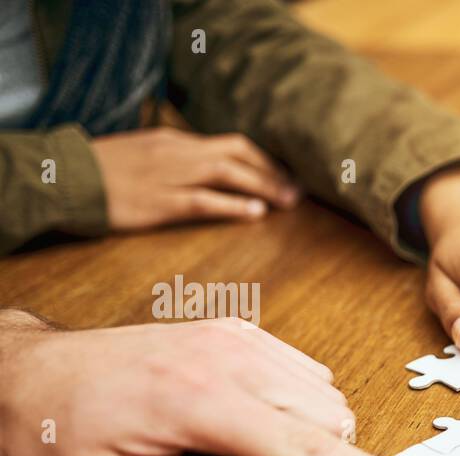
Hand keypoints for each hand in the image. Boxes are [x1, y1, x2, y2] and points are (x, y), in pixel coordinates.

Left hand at [0, 314, 451, 455]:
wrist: (26, 371)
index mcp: (201, 402)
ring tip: (237, 449)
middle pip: (332, 423)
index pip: (313, 453)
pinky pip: (307, 373)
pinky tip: (245, 418)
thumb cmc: (60, 434)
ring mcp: (238, 338)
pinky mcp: (238, 329)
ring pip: (328, 397)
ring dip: (309, 434)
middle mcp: (231, 360)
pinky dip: (298, 406)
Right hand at [91, 128, 299, 229]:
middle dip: (271, 171)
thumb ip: (174, 160)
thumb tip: (204, 171)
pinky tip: (256, 213)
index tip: (283, 174)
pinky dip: (234, 205)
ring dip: (262, 186)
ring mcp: (169, 176)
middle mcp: (177, 153)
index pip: (230, 143)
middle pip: (237, 154)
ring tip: (287, 202)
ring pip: (227, 173)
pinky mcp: (160, 201)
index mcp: (174, 141)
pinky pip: (204, 200)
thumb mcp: (143, 155)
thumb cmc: (102, 171)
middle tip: (297, 190)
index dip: (262, 159)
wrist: (64, 178)